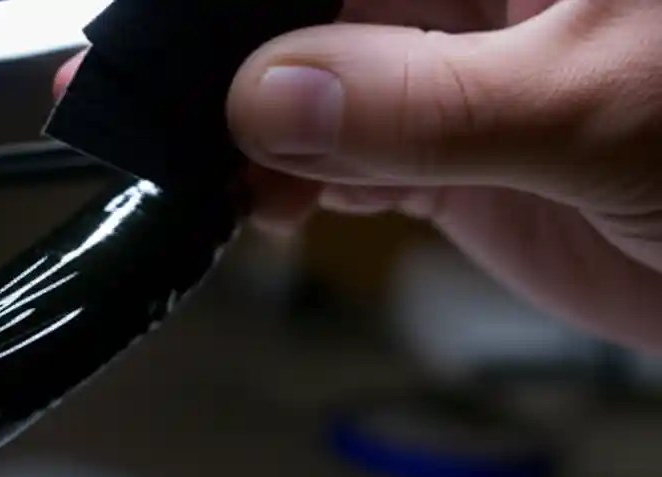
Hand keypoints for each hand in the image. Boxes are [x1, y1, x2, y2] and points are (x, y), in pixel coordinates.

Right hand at [57, 0, 661, 351]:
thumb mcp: (596, 106)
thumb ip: (428, 99)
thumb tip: (278, 92)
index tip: (166, 24)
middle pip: (313, 6)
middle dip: (225, 52)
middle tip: (133, 93)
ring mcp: (461, 72)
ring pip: (313, 86)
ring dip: (244, 132)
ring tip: (181, 163)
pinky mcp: (454, 156)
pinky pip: (340, 161)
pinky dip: (288, 189)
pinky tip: (255, 204)